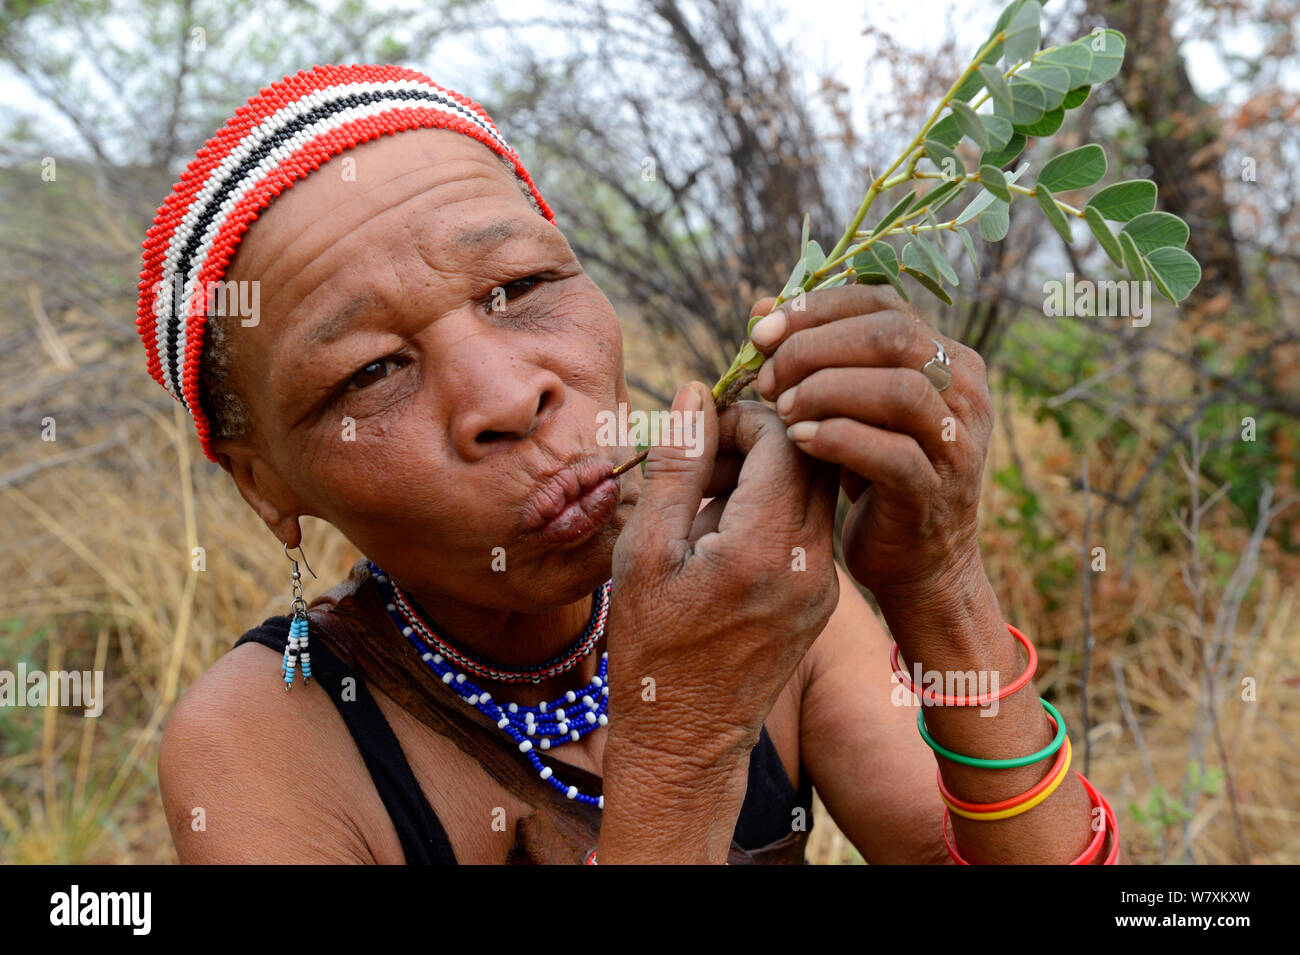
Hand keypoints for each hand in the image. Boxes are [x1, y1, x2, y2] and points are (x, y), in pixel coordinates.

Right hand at [599, 380, 840, 861]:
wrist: (686, 739)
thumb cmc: (651, 648)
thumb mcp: (645, 552)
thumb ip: (677, 468)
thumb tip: (695, 394)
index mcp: (764, 547)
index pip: (784, 438)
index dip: (742, 414)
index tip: (700, 427)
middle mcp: (812, 562)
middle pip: (812, 457)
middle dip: (759, 436)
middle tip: (704, 452)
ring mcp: (825, 582)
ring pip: (815, 488)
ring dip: (766, 471)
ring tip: (706, 492)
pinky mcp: (823, 597)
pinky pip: (811, 525)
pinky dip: (772, 507)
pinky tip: (723, 530)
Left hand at [748, 285, 993, 605]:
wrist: (919, 562)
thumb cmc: (874, 474)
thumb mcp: (848, 406)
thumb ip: (814, 356)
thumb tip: (759, 308)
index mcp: (948, 357)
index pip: (882, 303)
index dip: (815, 310)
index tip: (760, 332)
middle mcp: (964, 391)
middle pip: (891, 336)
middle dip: (814, 348)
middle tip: (768, 378)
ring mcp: (956, 442)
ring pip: (898, 390)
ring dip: (826, 390)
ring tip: (782, 410)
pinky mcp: (936, 491)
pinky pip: (891, 454)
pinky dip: (836, 438)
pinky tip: (798, 440)